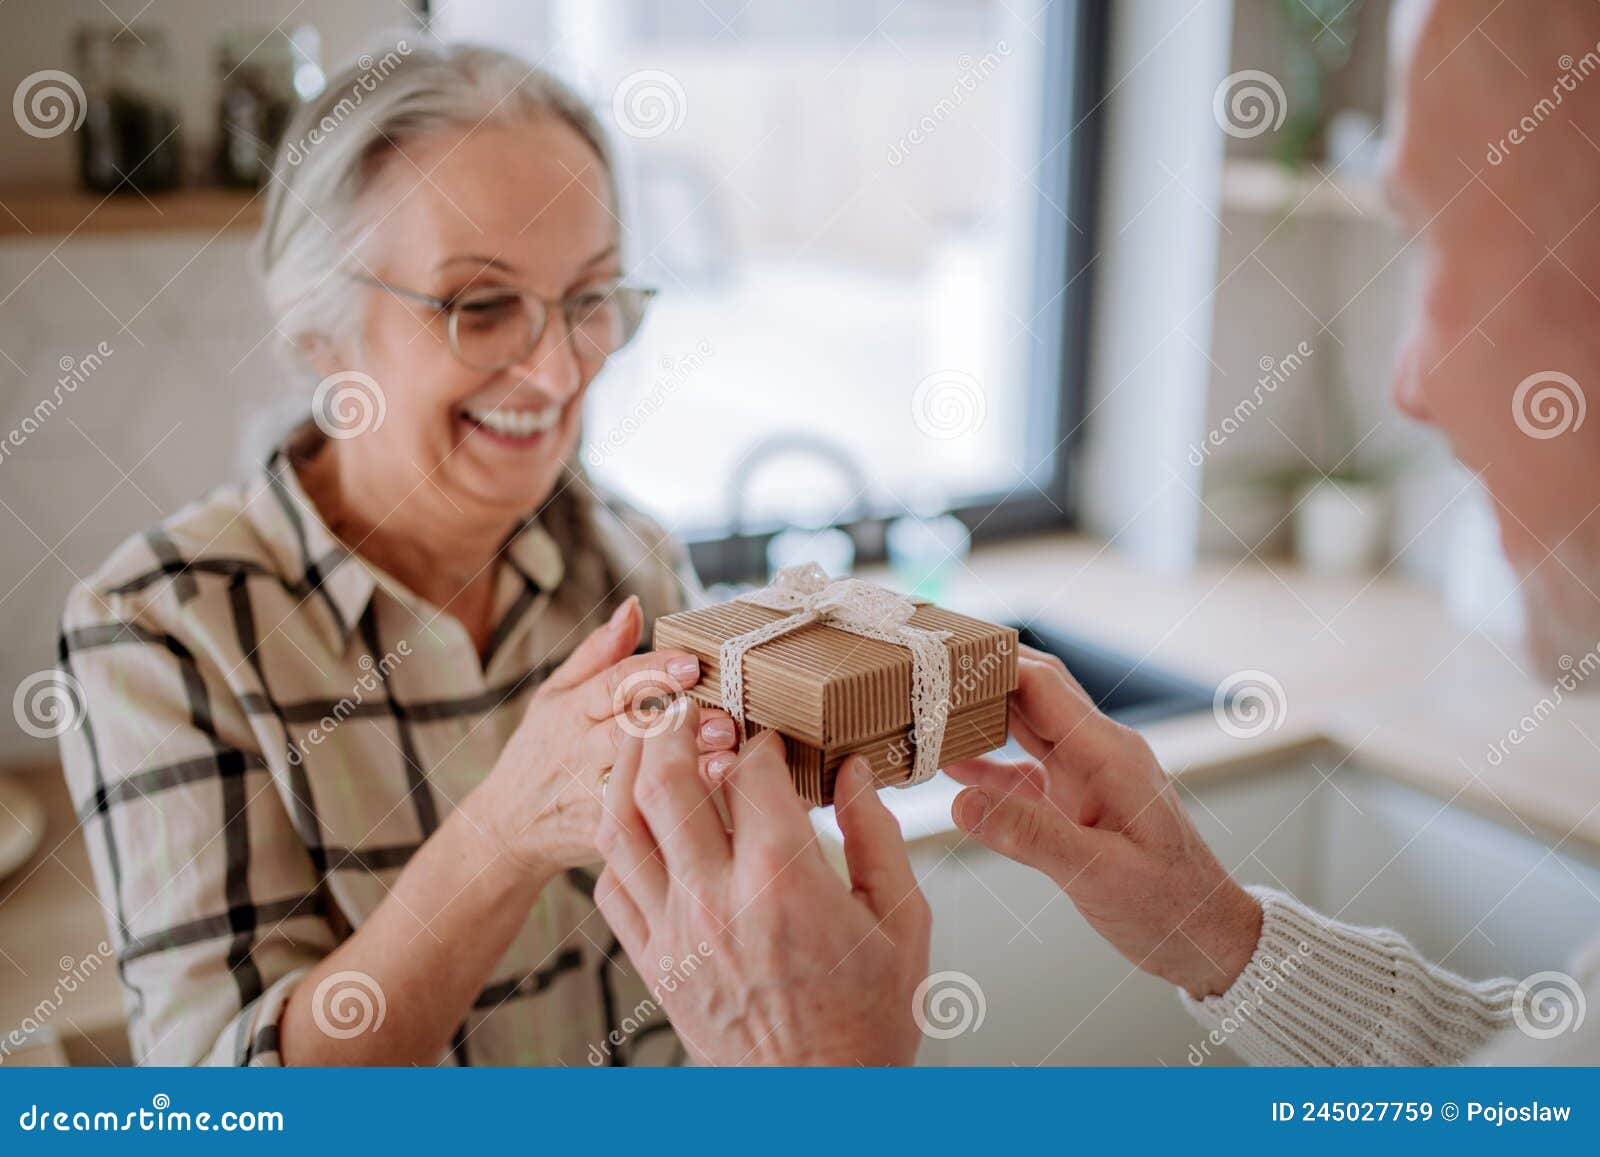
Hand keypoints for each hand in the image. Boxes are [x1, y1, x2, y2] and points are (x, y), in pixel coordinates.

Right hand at [469, 596, 738, 881]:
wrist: (506, 827)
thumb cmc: (542, 750)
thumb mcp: (555, 695)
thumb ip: (599, 653)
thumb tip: (634, 606)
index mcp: (571, 709)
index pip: (613, 682)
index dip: (654, 671)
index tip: (693, 663)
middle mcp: (579, 750)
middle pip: (629, 729)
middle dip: (676, 721)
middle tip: (724, 716)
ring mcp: (588, 794)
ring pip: (636, 779)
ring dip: (685, 767)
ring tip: (726, 755)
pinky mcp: (600, 834)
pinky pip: (641, 821)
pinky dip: (676, 811)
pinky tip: (713, 799)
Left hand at [594, 703, 930, 1065]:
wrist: (823, 1099)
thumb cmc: (868, 1017)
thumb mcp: (903, 919)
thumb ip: (878, 834)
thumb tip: (855, 770)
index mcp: (784, 881)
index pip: (749, 771)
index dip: (758, 736)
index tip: (769, 731)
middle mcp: (717, 899)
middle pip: (665, 779)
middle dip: (671, 724)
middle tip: (685, 701)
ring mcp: (675, 932)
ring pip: (620, 824)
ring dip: (626, 768)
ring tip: (644, 736)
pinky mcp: (652, 961)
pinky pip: (611, 884)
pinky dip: (616, 840)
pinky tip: (635, 817)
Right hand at [946, 646, 1261, 997]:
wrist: (1209, 940)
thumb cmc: (1171, 908)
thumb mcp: (1099, 874)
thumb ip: (1029, 835)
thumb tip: (959, 802)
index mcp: (1108, 754)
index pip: (1040, 683)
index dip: (989, 662)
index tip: (936, 654)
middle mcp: (1097, 753)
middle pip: (1029, 690)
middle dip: (977, 674)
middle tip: (919, 664)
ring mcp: (1087, 776)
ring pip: (1024, 725)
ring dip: (977, 714)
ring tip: (922, 704)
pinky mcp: (1076, 803)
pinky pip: (1023, 770)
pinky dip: (986, 765)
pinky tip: (950, 767)